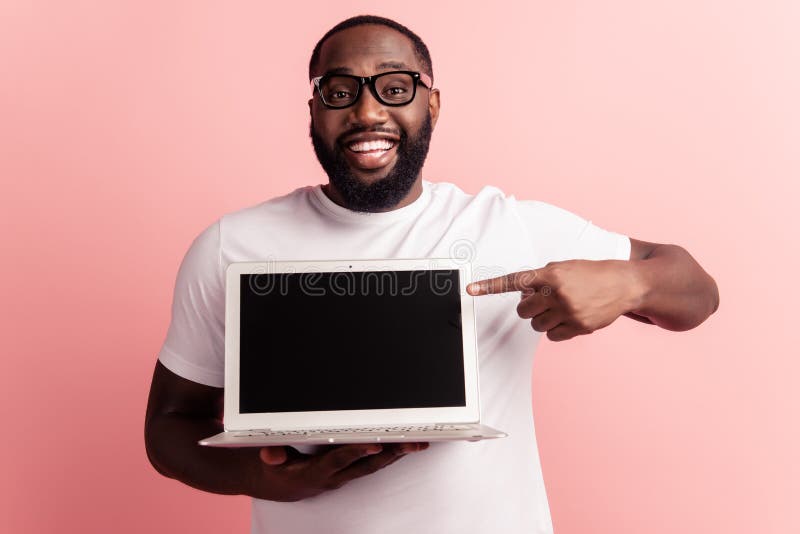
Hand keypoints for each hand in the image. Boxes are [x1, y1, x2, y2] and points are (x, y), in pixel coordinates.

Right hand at [248, 442, 428, 501]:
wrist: (280, 486)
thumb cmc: (276, 469)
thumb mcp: (267, 462)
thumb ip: (271, 457)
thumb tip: (272, 454)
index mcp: (316, 472)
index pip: (338, 460)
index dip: (356, 453)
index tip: (375, 445)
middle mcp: (335, 476)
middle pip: (366, 464)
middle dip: (390, 453)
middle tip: (412, 442)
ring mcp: (345, 475)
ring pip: (374, 465)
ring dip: (397, 454)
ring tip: (418, 443)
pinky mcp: (350, 471)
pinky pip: (373, 463)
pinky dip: (390, 454)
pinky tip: (405, 446)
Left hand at [467, 260, 642, 340]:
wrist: (624, 284)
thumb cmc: (591, 274)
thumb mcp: (563, 268)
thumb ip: (540, 280)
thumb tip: (523, 298)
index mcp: (550, 274)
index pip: (513, 281)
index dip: (489, 286)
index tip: (470, 289)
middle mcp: (557, 293)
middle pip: (523, 311)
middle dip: (529, 308)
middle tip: (543, 301)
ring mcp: (568, 312)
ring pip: (536, 325)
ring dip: (543, 319)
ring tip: (560, 308)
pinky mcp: (578, 327)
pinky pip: (552, 337)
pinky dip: (556, 330)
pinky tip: (569, 318)